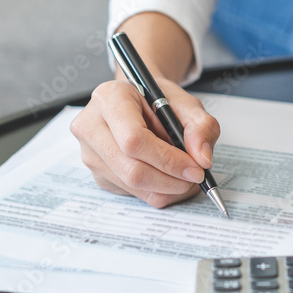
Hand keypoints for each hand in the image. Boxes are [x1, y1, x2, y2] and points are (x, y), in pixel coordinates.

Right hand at [71, 77, 220, 207]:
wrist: (139, 103)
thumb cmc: (158, 101)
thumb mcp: (186, 103)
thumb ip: (201, 126)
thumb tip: (202, 158)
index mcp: (109, 98)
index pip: (134, 140)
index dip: (168, 159)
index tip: (195, 168)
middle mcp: (91, 126)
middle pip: (131, 169)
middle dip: (171, 179)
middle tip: (196, 176)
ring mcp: (90, 153)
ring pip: (133, 186)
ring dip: (168, 188)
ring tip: (185, 174)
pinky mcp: (98, 174)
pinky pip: (132, 193)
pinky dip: (158, 190)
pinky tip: (168, 175)